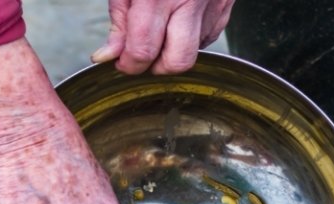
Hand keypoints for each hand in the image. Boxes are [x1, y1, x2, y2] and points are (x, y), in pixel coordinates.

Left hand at [91, 0, 234, 74]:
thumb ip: (119, 19)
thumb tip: (108, 56)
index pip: (143, 50)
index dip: (128, 64)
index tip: (120, 61)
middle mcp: (189, 0)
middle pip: (177, 62)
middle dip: (156, 67)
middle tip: (141, 55)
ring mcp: (212, 3)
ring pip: (195, 51)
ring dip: (174, 51)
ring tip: (160, 30)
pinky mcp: (225, 4)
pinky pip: (209, 36)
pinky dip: (192, 37)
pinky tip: (179, 20)